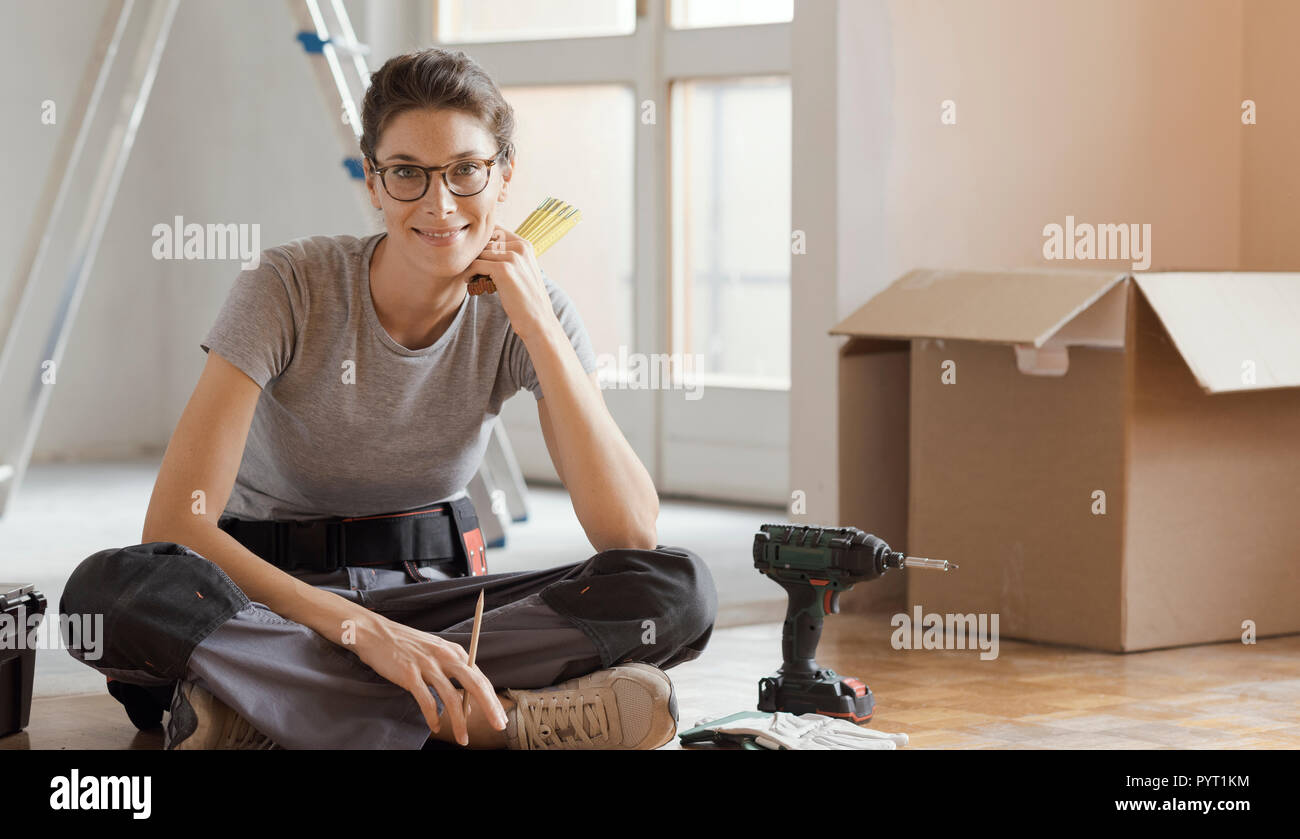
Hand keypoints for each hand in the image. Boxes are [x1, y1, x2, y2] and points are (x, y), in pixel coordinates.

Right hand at [347, 611, 507, 745]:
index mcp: (455, 652)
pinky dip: (433, 716)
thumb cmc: (407, 646)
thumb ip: (452, 673)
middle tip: (499, 726)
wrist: (376, 633)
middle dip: (490, 708)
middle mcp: (445, 657)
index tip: (500, 717)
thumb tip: (467, 703)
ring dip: (459, 722)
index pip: (481, 679)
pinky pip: (426, 700)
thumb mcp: (436, 653)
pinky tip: (436, 727)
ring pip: (451, 697)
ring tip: (463, 739)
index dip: (493, 700)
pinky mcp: (409, 674)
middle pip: (475, 685)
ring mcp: (428, 665)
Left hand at [461, 225, 555, 339]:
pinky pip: (475, 265)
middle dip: (475, 256)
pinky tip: (471, 282)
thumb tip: (481, 245)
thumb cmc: (525, 298)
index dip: (481, 243)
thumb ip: (507, 255)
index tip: (477, 258)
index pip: (494, 230)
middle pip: (484, 243)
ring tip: (473, 278)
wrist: (537, 320)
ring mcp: (513, 257)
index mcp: (525, 245)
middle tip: (473, 273)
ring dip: (471, 266)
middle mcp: (520, 247)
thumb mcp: (522, 271)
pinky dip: (469, 274)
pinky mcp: (503, 269)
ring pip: (478, 253)